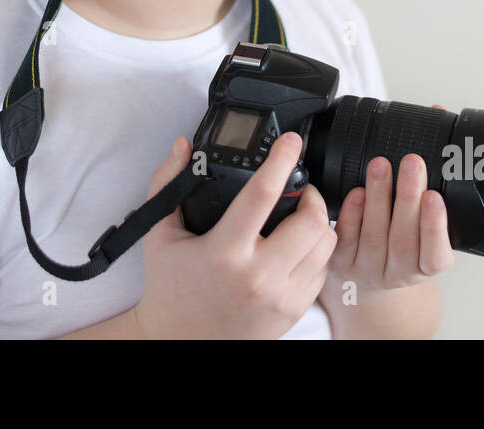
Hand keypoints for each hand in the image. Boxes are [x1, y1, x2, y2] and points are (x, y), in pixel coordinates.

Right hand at [134, 131, 337, 338]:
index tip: (291, 141)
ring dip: (318, 222)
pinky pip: (323, 271)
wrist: (180, 342)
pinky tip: (297, 245)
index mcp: (224, 252)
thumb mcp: (158, 234)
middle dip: (312, 195)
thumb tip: (182, 147)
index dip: (281, 160)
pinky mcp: (293, 311)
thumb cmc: (170, 289)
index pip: (262, 195)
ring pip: (325, 245)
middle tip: (300, 188)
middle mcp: (257, 276)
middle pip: (311, 221)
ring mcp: (280, 297)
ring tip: (300, 215)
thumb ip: (166, 183)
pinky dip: (317, 251)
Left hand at [325, 108, 454, 293]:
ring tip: (380, 166)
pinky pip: (345, 238)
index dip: (437, 226)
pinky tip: (356, 191)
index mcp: (426, 264)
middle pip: (403, 239)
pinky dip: (351, 213)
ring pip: (374, 236)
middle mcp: (398, 273)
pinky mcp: (340, 264)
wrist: (366, 272)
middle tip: (412, 163)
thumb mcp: (423, 214)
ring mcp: (368, 270)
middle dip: (407, 197)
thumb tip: (437, 113)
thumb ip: (432, 170)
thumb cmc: (400, 235)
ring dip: (378, 197)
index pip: (436, 255)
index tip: (435, 196)